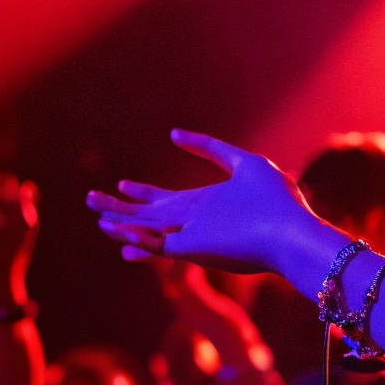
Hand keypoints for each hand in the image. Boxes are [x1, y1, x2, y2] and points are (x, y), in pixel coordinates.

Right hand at [88, 131, 321, 281]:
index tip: (123, 183)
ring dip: (120, 222)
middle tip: (90, 199)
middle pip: (150, 214)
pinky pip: (156, 244)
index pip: (169, 199)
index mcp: (207, 202)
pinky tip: (117, 230)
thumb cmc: (277, 201)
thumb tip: (172, 134)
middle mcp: (195, 221)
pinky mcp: (192, 250)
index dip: (146, 192)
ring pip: (147, 230)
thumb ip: (209, 148)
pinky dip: (135, 237)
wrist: (294, 233)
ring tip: (96, 217)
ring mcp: (192, 236)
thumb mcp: (244, 164)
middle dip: (121, 207)